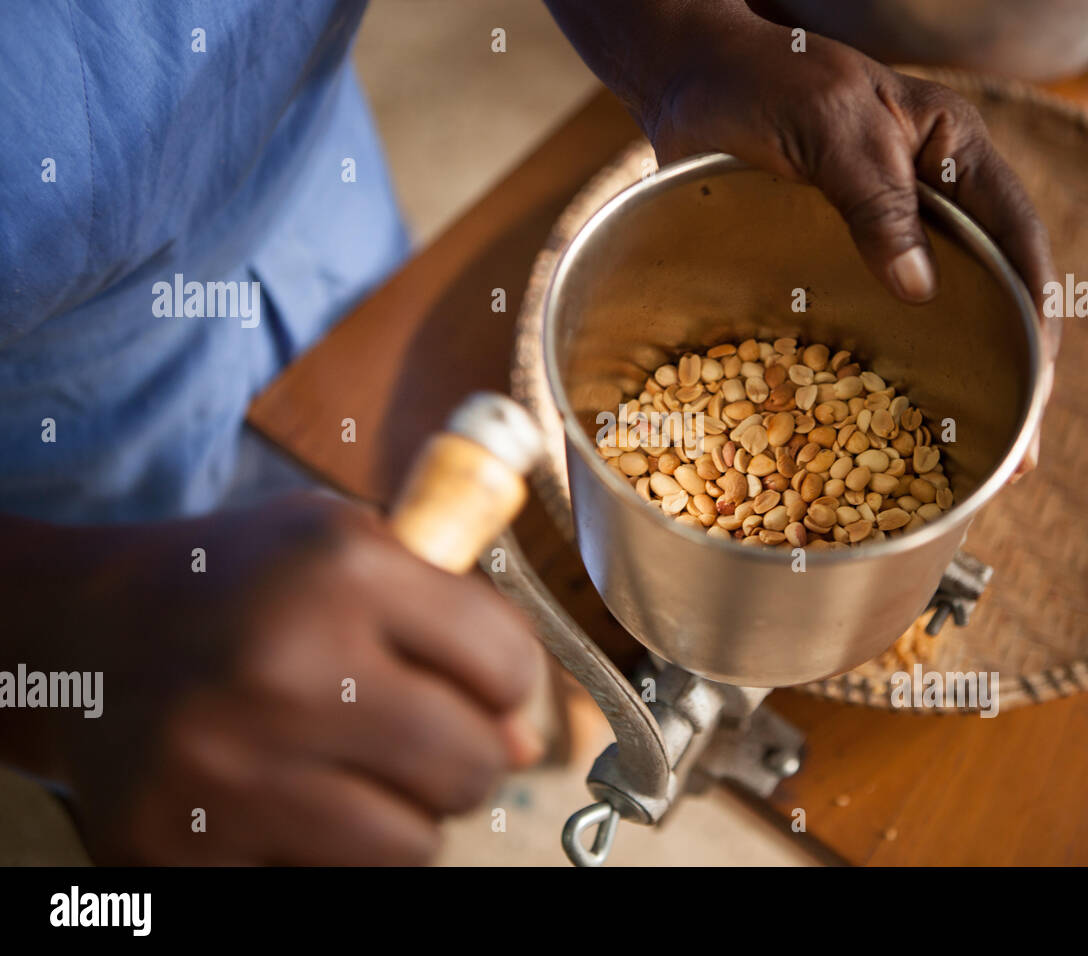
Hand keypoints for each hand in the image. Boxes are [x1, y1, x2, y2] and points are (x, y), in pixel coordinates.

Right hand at [5, 493, 541, 863]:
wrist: (89, 634)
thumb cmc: (248, 587)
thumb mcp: (353, 549)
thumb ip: (458, 624)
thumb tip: (527, 746)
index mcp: (339, 572)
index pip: (506, 664)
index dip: (506, 679)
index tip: (478, 681)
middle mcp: (283, 668)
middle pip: (470, 765)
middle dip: (464, 755)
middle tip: (417, 734)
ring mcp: (225, 768)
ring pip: (412, 845)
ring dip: (402, 813)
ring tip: (351, 766)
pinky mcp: (178, 849)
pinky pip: (329, 884)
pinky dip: (328, 852)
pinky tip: (289, 799)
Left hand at [543, 0, 1056, 473]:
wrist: (690, 81)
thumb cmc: (766, 80)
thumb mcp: (831, 129)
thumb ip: (878, 202)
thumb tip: (922, 290)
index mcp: (954, 157)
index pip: (1018, 243)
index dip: (1037, 314)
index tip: (1042, 379)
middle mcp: (932, 204)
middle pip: (989, 295)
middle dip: (1010, 372)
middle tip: (1021, 457)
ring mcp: (884, 239)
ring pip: (936, 321)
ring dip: (954, 387)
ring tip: (970, 459)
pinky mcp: (834, 266)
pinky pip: (871, 326)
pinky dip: (882, 377)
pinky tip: (886, 428)